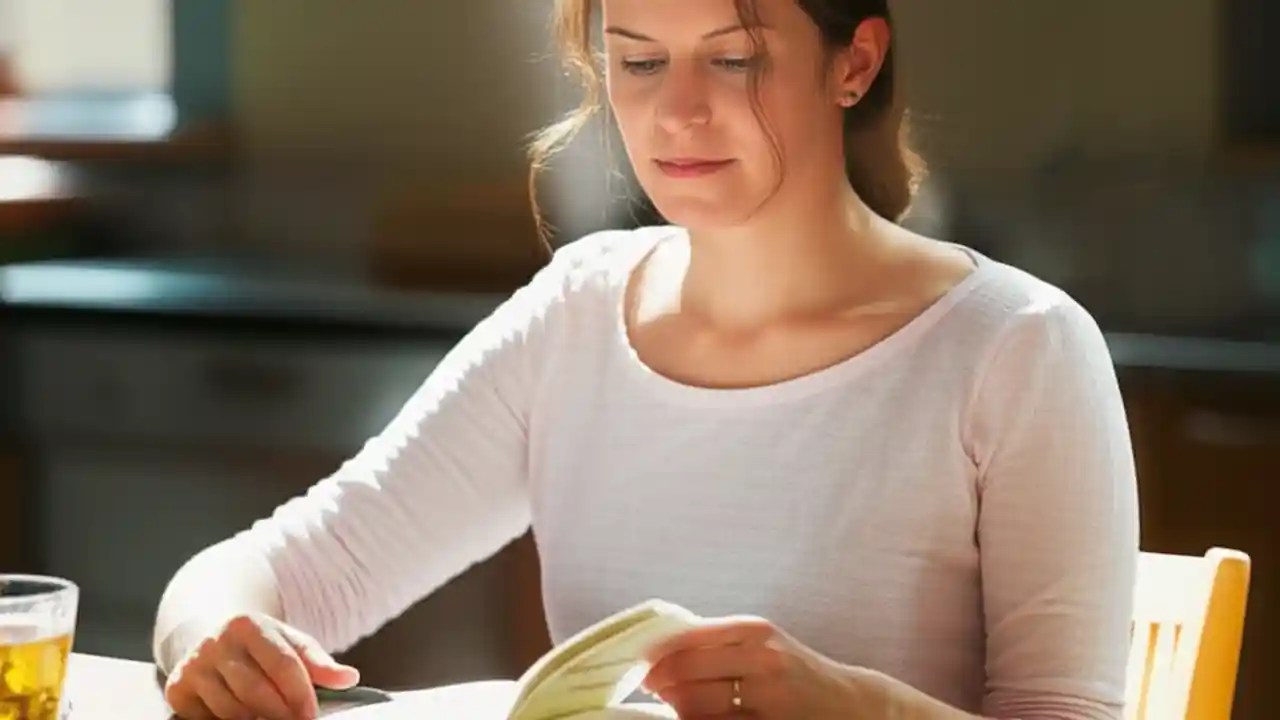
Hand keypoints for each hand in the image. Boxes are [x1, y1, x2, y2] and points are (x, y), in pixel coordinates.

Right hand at [164, 613, 358, 719]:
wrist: (209, 638)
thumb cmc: (261, 646)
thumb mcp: (290, 643)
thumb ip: (319, 662)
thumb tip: (349, 678)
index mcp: (248, 624)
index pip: (283, 665)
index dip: (301, 695)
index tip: (313, 717)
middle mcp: (215, 642)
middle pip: (256, 692)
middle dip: (282, 715)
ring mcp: (193, 666)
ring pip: (232, 711)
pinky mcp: (177, 690)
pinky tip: (247, 719)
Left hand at [640, 616, 867, 719]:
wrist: (850, 703)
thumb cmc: (795, 670)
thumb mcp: (762, 642)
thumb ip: (717, 641)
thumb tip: (657, 647)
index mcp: (753, 630)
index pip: (685, 639)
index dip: (654, 655)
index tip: (639, 663)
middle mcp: (761, 659)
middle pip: (685, 675)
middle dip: (659, 684)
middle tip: (651, 688)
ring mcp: (769, 697)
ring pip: (696, 707)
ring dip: (675, 709)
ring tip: (672, 706)